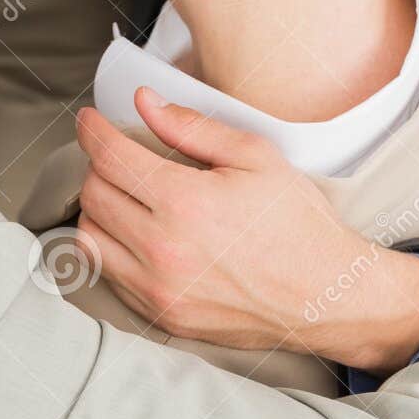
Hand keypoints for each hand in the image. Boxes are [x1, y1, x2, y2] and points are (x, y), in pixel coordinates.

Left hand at [76, 87, 418, 375]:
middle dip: (99, 167)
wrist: (328, 297)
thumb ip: (192, 126)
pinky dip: (111, 250)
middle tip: (119, 157)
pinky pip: (109, 276)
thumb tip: (144, 101)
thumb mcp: (255, 157)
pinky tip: (137, 235)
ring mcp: (159, 290)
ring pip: (89, 238)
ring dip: (98, 210)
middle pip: (93, 195)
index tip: (90, 121)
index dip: (93, 131)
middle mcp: (163, 250)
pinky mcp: (163, 317)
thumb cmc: (297, 224)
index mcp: (185, 203)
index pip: (109, 157)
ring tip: (126, 197)